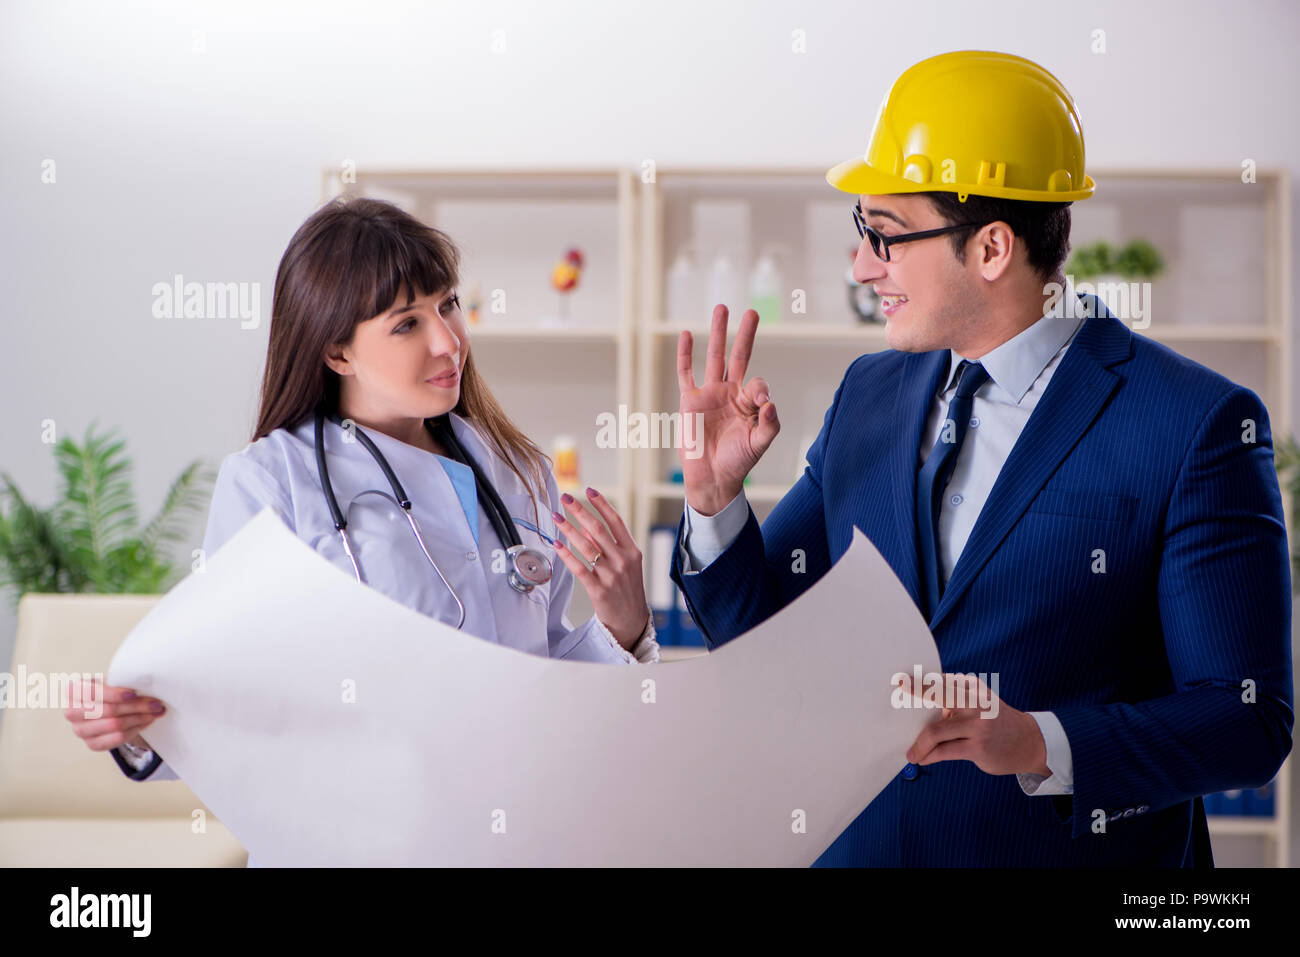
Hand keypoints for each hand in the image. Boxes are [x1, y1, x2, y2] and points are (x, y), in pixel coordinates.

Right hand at [63, 678, 165, 752]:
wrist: (105, 708)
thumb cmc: (109, 691)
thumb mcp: (111, 681)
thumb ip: (121, 682)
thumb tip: (147, 686)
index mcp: (73, 691)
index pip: (93, 693)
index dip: (114, 694)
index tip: (134, 693)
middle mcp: (72, 712)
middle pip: (108, 710)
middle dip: (136, 706)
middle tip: (156, 703)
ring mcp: (80, 730)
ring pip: (115, 725)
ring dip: (139, 718)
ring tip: (155, 712)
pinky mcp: (92, 744)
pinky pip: (117, 738)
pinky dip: (135, 729)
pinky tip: (145, 722)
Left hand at [552, 487, 649, 650]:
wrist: (631, 620)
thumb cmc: (627, 589)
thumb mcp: (627, 564)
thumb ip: (611, 545)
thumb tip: (589, 526)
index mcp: (632, 550)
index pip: (616, 521)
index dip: (601, 504)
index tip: (589, 490)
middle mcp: (623, 560)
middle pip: (598, 529)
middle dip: (580, 510)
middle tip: (565, 498)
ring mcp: (611, 575)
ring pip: (587, 546)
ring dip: (569, 528)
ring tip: (556, 517)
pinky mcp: (598, 589)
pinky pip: (579, 567)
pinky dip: (567, 554)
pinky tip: (557, 544)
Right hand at [677, 305, 779, 514]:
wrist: (712, 477)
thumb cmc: (738, 461)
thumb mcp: (760, 443)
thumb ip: (769, 423)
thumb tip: (769, 402)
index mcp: (748, 403)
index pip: (757, 384)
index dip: (760, 391)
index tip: (760, 406)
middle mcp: (730, 393)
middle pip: (738, 357)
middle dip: (744, 334)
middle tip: (751, 312)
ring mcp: (709, 394)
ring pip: (714, 357)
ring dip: (718, 333)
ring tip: (721, 308)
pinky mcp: (690, 401)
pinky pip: (686, 373)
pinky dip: (686, 354)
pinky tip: (688, 334)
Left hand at [898, 673, 1049, 776]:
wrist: (1030, 743)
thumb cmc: (994, 722)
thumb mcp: (979, 704)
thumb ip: (954, 703)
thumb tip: (920, 713)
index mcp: (973, 688)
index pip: (941, 682)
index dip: (919, 682)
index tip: (900, 681)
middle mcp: (976, 702)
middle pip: (938, 694)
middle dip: (915, 692)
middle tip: (898, 691)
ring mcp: (978, 725)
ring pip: (936, 731)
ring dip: (919, 744)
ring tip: (911, 753)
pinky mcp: (978, 747)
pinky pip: (944, 751)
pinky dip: (929, 755)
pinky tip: (922, 758)